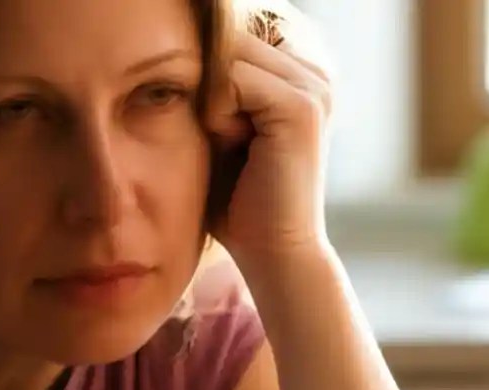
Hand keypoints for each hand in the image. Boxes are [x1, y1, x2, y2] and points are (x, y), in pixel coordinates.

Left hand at [205, 13, 333, 259]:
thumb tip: (176, 50)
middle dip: (204, 83)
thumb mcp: (218, 131)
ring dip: (210, 100)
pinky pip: (232, 80)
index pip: (233, 37)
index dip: (204, 74)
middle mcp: (312, 73)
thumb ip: (210, 88)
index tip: (210, 122)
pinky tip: (230, 144)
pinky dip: (216, 112)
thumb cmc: (239, 201)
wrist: (273, 252)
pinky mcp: (300, 107)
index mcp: (298, 75)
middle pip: (229, 40)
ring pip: (227, 56)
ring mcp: (311, 87)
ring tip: (226, 141)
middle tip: (217, 135)